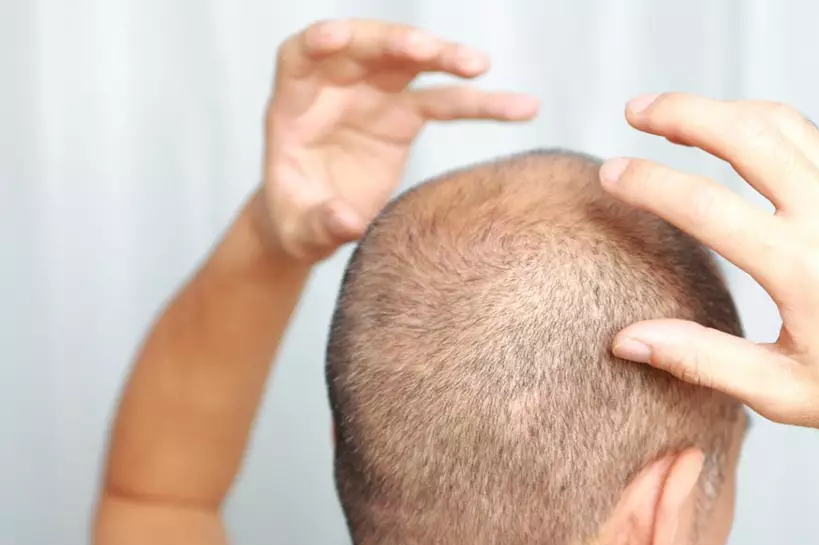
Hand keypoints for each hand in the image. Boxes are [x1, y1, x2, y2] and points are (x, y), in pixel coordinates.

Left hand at [256, 19, 538, 262]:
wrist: (316, 225)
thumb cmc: (296, 221)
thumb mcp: (301, 230)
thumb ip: (320, 223)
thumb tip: (347, 221)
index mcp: (293, 105)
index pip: (301, 56)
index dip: (317, 42)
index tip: (336, 38)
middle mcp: (335, 88)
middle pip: (364, 48)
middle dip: (395, 43)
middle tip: (428, 49)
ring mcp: (372, 96)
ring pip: (410, 63)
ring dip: (443, 57)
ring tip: (479, 65)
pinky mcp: (404, 116)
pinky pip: (448, 102)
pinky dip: (483, 103)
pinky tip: (522, 107)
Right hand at [599, 94, 818, 449]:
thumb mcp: (784, 393)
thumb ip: (701, 360)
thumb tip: (628, 340)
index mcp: (805, 267)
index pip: (703, 205)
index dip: (646, 183)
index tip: (609, 173)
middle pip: (745, 132)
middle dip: (682, 112)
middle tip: (636, 111)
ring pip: (784, 123)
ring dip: (725, 111)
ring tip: (680, 118)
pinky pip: (818, 142)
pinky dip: (769, 130)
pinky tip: (745, 144)